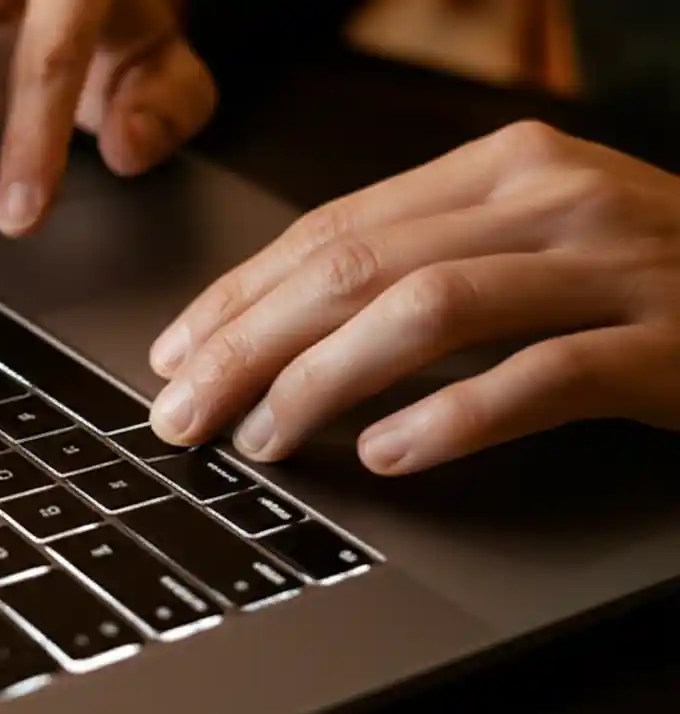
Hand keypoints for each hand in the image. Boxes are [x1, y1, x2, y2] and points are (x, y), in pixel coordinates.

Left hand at [148, 121, 679, 475]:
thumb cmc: (641, 270)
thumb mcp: (527, 234)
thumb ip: (421, 256)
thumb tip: (282, 321)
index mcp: (499, 168)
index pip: (331, 226)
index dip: (239, 294)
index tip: (176, 350)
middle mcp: (547, 200)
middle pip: (356, 267)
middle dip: (248, 344)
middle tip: (184, 409)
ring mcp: (610, 267)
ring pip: (428, 313)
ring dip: (324, 379)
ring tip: (263, 435)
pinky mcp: (663, 345)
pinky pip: (538, 379)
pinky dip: (451, 419)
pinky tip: (387, 453)